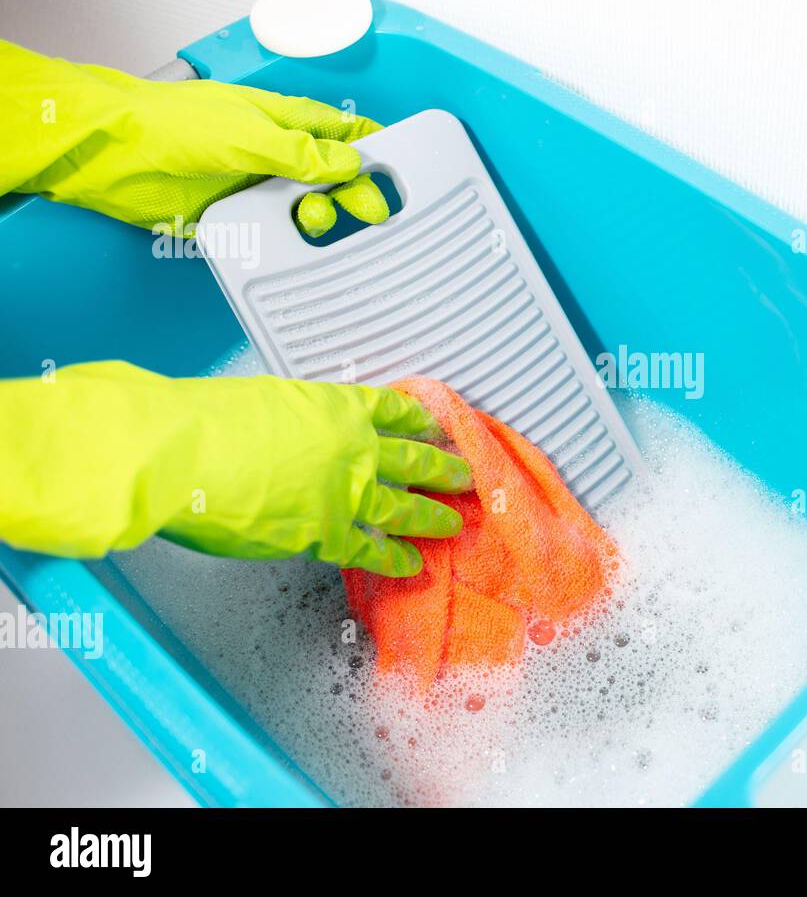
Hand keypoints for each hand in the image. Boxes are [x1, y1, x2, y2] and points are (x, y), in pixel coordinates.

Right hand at [0, 361, 470, 576]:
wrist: (179, 453)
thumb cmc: (205, 421)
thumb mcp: (266, 401)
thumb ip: (298, 420)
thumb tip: (300, 436)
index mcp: (340, 407)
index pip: (398, 410)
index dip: (423, 421)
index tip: (440, 426)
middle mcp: (356, 448)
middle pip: (417, 460)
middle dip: (447, 470)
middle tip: (469, 476)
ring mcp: (348, 493)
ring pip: (408, 507)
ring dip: (436, 516)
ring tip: (457, 521)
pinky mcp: (327, 535)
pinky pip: (374, 550)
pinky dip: (396, 559)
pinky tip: (414, 564)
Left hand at [1, 38, 387, 235]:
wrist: (114, 155)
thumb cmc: (170, 124)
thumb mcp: (246, 134)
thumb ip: (300, 153)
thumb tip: (348, 164)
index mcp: (283, 121)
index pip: (343, 131)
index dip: (374, 148)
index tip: (400, 171)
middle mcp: (274, 154)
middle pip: (334, 177)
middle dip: (357, 194)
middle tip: (372, 213)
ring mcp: (256, 187)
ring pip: (308, 209)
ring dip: (321, 218)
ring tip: (314, 222)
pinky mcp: (237, 219)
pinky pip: (275, 237)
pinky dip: (291, 246)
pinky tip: (296, 248)